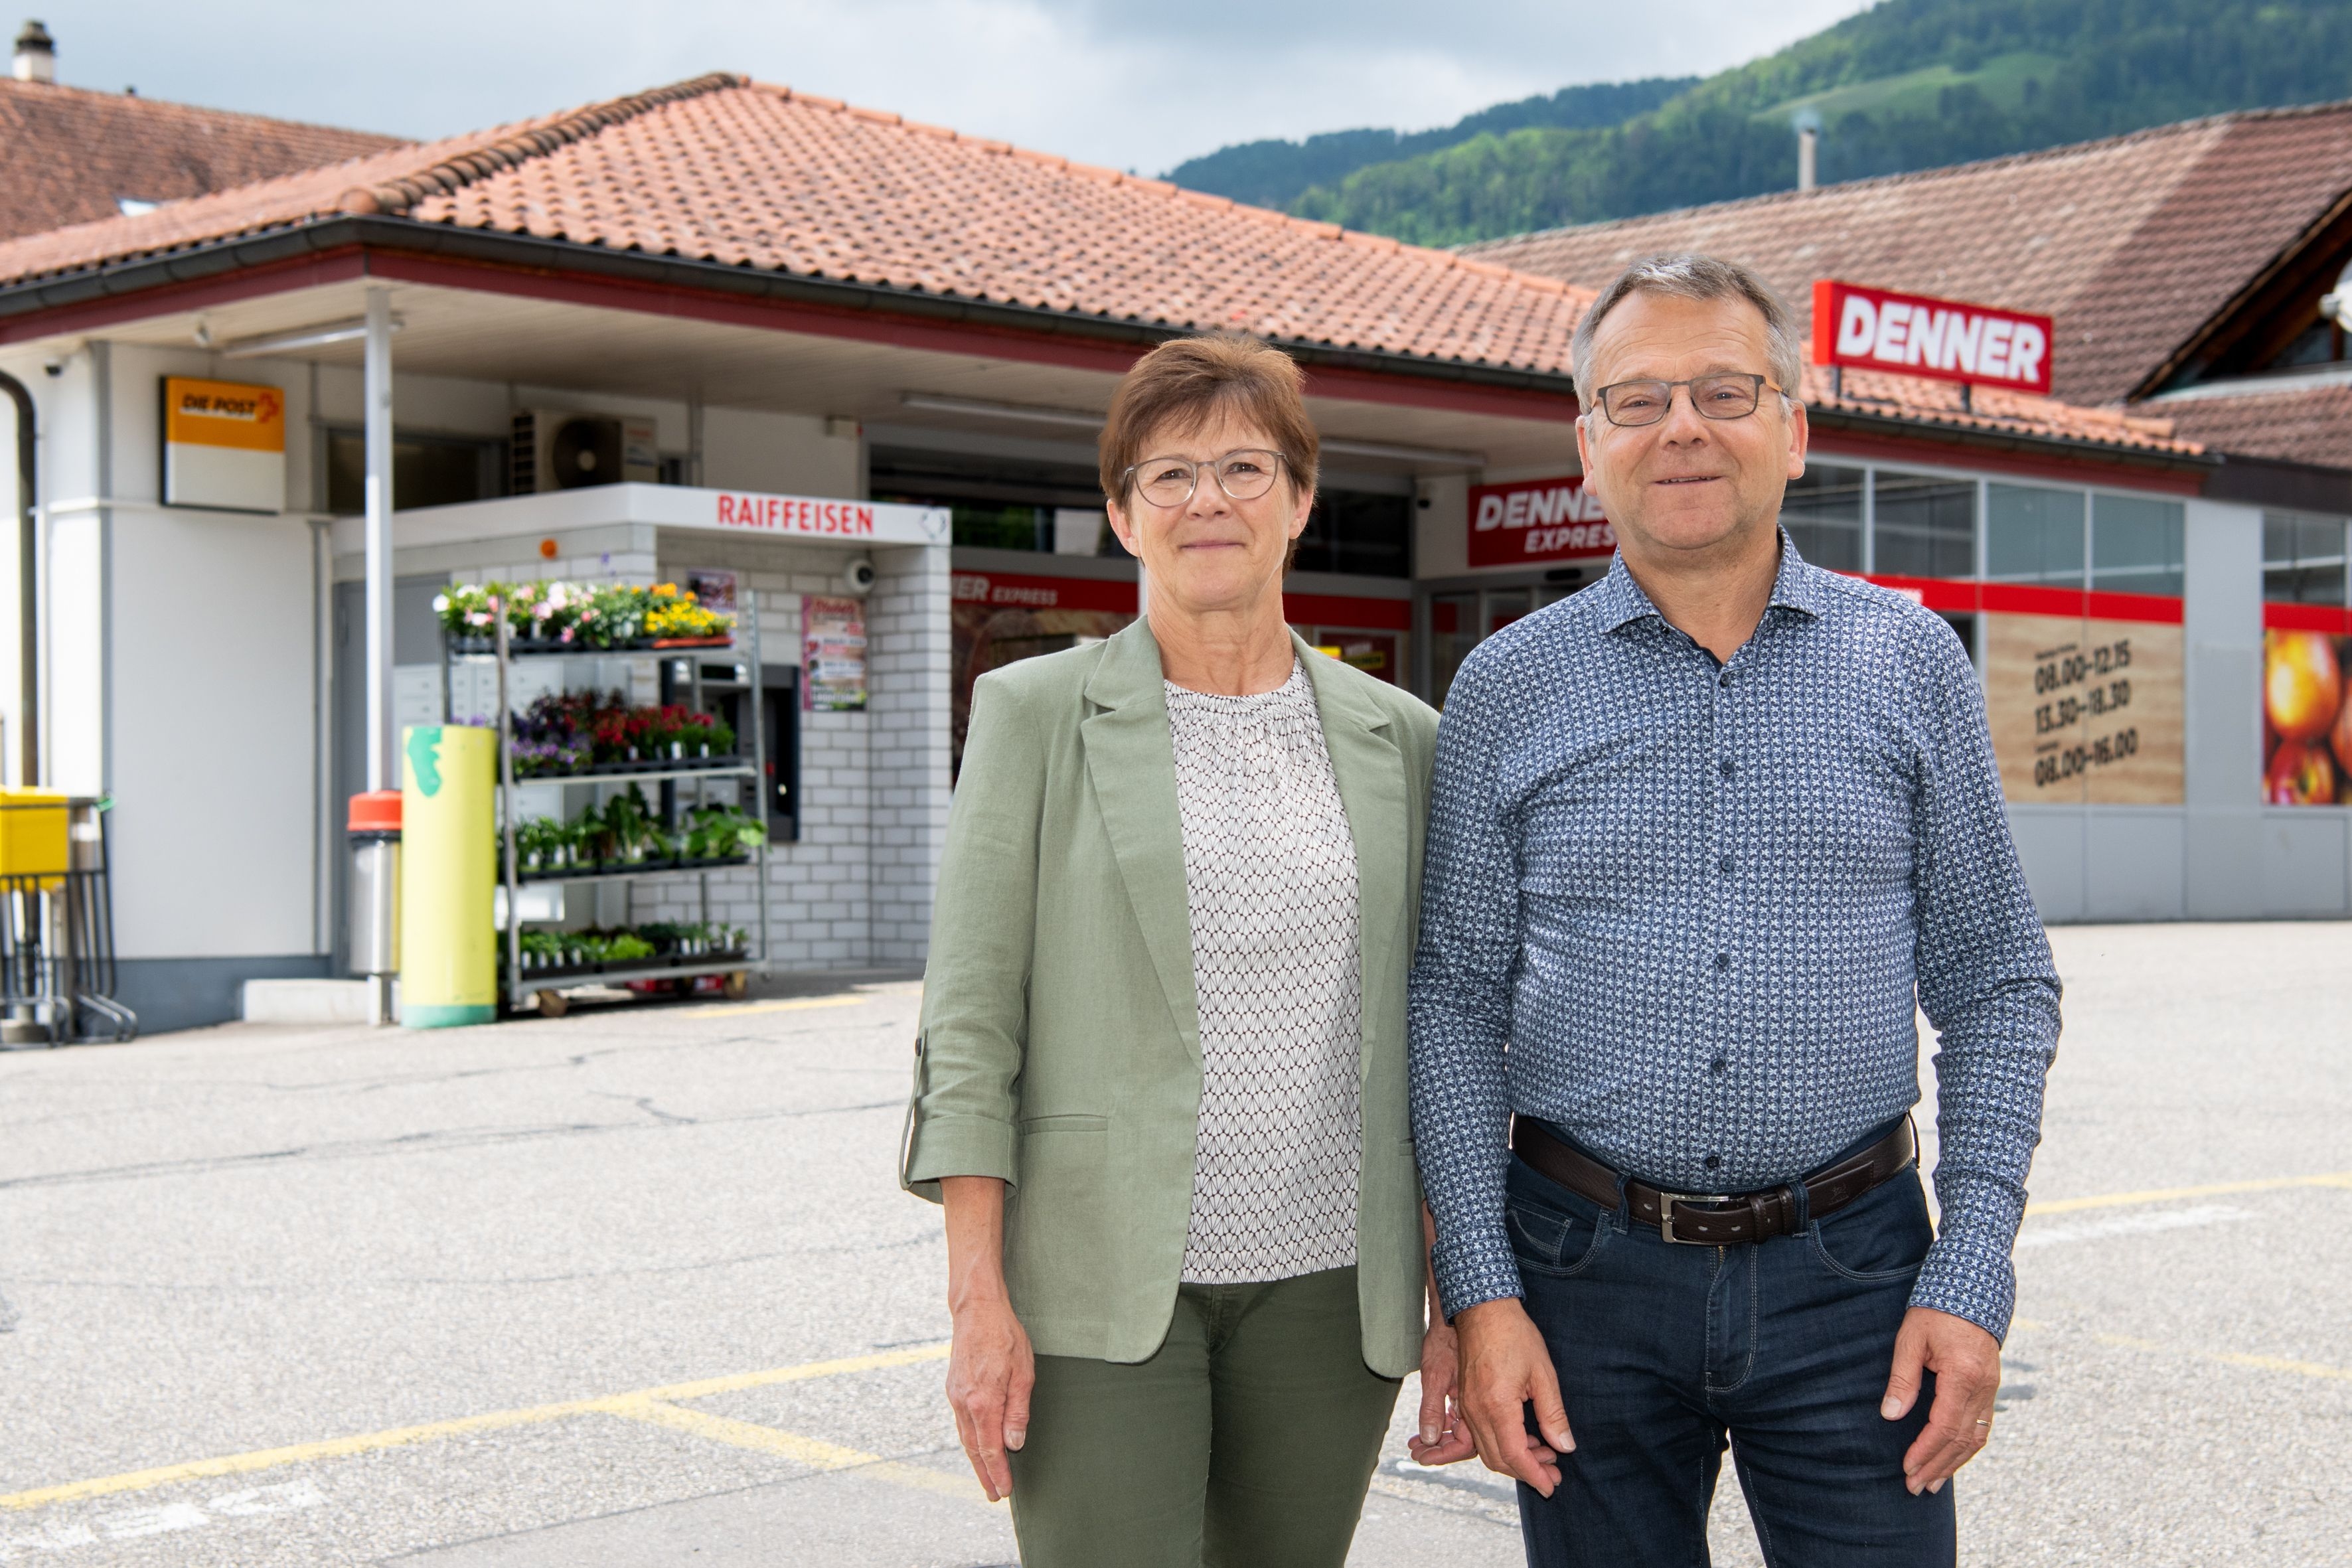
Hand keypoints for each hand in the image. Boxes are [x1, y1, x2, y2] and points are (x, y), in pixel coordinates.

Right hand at [946, 1288, 1033, 1501]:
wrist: (976, 1310)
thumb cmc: (1005, 1336)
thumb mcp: (1023, 1373)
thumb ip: (1018, 1411)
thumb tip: (1014, 1442)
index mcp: (984, 1401)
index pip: (991, 1448)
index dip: (998, 1472)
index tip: (1004, 1490)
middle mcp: (964, 1403)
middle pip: (974, 1449)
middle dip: (985, 1474)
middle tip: (994, 1495)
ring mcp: (955, 1395)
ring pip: (965, 1437)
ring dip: (976, 1460)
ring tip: (986, 1477)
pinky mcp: (953, 1388)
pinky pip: (961, 1422)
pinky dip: (969, 1440)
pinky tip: (976, 1446)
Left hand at [1407, 1320, 1476, 1465]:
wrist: (1467, 1310)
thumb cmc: (1449, 1339)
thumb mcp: (1435, 1372)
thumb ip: (1432, 1408)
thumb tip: (1428, 1438)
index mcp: (1481, 1405)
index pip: (1467, 1445)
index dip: (1446, 1454)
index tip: (1424, 1459)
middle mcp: (1483, 1406)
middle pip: (1468, 1442)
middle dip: (1443, 1451)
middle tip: (1417, 1456)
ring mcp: (1481, 1398)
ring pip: (1467, 1431)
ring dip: (1443, 1439)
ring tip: (1416, 1447)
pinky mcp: (1476, 1390)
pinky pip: (1465, 1416)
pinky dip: (1446, 1423)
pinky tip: (1429, 1427)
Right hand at [1454, 1296, 1573, 1495]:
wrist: (1481, 1308)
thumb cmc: (1514, 1335)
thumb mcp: (1543, 1373)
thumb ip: (1553, 1414)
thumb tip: (1565, 1446)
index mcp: (1497, 1407)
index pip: (1514, 1456)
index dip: (1534, 1475)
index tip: (1551, 1486)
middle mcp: (1476, 1411)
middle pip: (1497, 1459)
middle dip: (1525, 1472)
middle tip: (1552, 1471)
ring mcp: (1466, 1406)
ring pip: (1486, 1449)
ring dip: (1513, 1458)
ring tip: (1542, 1453)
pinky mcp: (1464, 1399)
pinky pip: (1479, 1433)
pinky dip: (1500, 1443)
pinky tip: (1522, 1435)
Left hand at [1881, 1306, 1999, 1494]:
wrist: (1973, 1287)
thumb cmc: (1936, 1310)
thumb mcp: (1911, 1338)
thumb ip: (1902, 1378)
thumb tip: (1891, 1415)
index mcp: (1963, 1375)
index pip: (1944, 1426)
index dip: (1925, 1451)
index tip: (1907, 1468)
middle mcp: (1984, 1387)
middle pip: (1962, 1439)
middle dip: (1937, 1466)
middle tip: (1915, 1487)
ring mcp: (1992, 1388)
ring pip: (1977, 1437)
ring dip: (1954, 1463)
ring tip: (1933, 1483)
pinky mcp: (1991, 1387)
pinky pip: (1983, 1425)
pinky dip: (1966, 1447)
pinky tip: (1951, 1458)